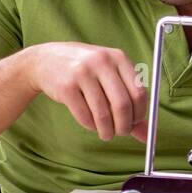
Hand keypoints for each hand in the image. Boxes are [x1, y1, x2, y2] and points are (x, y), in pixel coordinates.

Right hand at [23, 42, 148, 142]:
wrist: (45, 60)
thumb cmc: (86, 71)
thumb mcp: (109, 77)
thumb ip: (130, 103)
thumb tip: (147, 135)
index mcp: (119, 57)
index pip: (139, 92)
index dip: (139, 113)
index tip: (135, 123)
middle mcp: (102, 62)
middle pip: (122, 104)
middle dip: (124, 126)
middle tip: (121, 133)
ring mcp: (83, 73)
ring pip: (103, 113)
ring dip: (107, 130)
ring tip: (106, 134)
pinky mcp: (66, 86)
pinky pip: (84, 116)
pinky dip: (90, 126)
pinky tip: (91, 124)